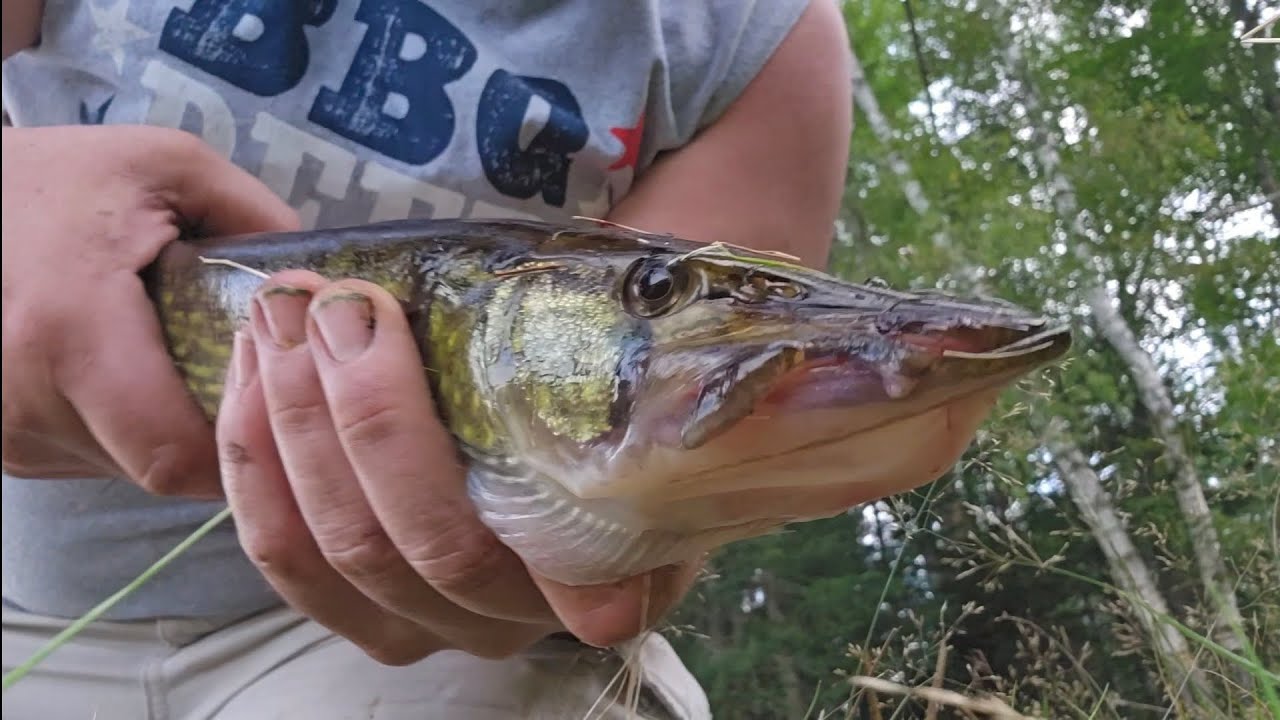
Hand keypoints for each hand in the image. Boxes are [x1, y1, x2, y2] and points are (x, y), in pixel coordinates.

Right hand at [1, 125, 299, 495]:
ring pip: (127, 470)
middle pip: (161, 470)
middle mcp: (26, 404)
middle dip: (218, 435)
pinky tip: (132, 371)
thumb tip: (321, 287)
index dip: (244, 445)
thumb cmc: (58, 178)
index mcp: (72, 334)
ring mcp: (3, 433)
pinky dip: (126, 428)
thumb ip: (256, 219)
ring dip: (170, 431)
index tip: (281, 401)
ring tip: (179, 361)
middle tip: (245, 377)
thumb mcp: (169, 166)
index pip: (178, 456)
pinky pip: (91, 459)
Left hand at [218, 271, 699, 661]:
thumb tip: (618, 443)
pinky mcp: (361, 602)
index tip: (371, 309)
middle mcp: (512, 619)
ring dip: (284, 426)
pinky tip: (248, 377)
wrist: (620, 388)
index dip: (397, 434)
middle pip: (401, 544)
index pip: (480, 548)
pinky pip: (285, 560)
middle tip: (319, 294)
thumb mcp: (655, 375)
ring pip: (330, 554)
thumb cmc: (630, 366)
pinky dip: (252, 465)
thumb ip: (642, 397)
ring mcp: (429, 620)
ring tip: (279, 315)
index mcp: (600, 580)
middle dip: (337, 406)